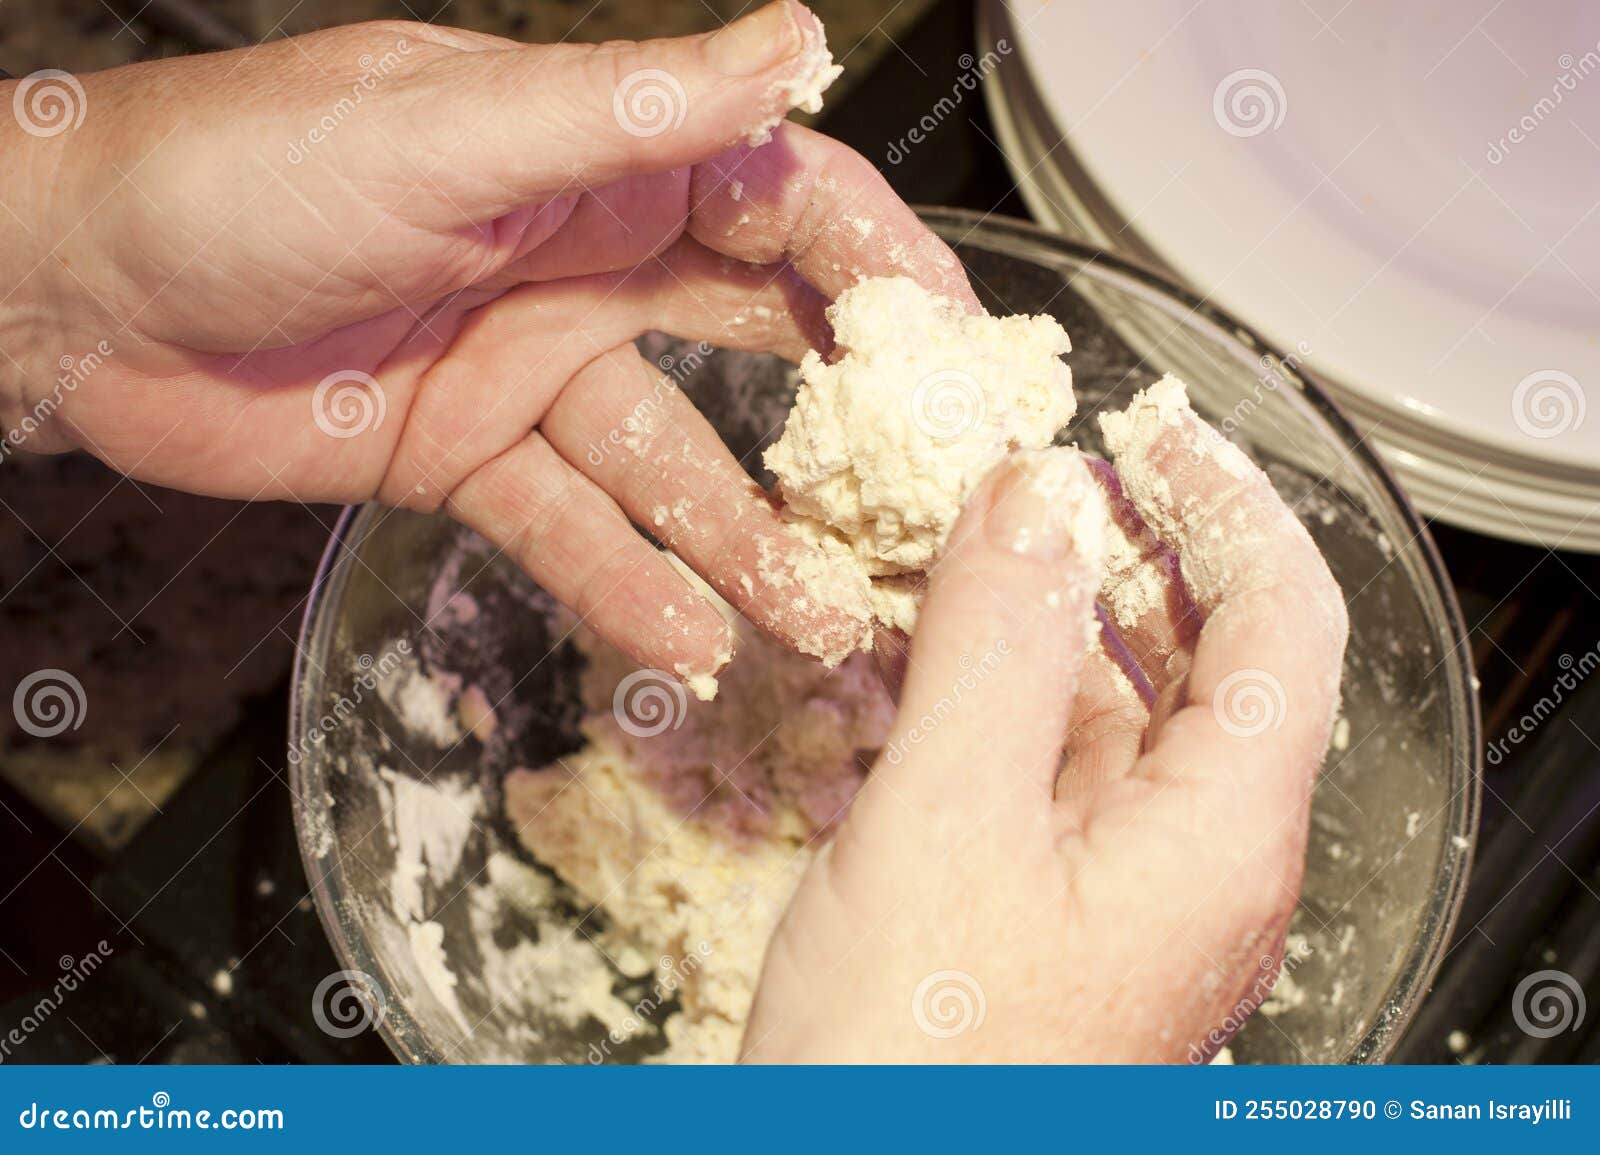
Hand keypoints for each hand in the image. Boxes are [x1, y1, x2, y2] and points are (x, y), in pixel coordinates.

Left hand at [0, 2, 975, 685]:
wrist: (81, 298)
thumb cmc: (242, 176)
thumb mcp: (450, 134)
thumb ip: (628, 108)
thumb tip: (790, 39)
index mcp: (599, 159)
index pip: (781, 200)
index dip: (883, 263)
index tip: (964, 344)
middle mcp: (586, 262)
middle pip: (755, 338)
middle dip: (842, 416)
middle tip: (924, 501)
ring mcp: (534, 367)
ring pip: (674, 462)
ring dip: (745, 541)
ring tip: (818, 617)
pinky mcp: (473, 458)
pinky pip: (573, 529)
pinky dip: (628, 586)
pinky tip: (688, 645)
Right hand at [742, 385, 1348, 1061]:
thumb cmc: (917, 1067)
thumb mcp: (947, 825)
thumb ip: (998, 647)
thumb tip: (1031, 497)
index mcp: (1220, 838)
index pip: (1283, 623)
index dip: (1229, 505)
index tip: (1150, 428)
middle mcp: (1194, 863)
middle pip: (1204, 661)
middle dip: (1132, 549)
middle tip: (1043, 474)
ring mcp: (1119, 893)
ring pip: (1117, 713)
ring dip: (1056, 619)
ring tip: (973, 548)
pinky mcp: (1049, 915)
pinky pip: (1049, 772)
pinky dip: (1002, 696)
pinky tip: (934, 665)